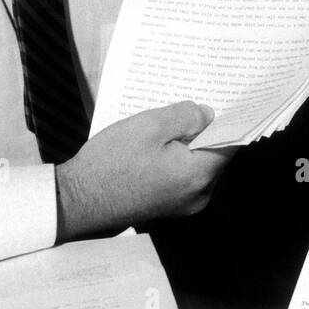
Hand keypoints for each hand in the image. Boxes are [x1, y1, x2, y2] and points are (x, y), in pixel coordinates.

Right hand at [54, 101, 233, 239]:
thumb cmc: (110, 163)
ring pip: (199, 165)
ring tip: (169, 125)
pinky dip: (178, 159)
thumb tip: (208, 115)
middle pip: (216, 155)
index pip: (232, 144)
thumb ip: (186, 116)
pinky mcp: (168, 207)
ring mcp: (184, 205)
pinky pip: (184, 177)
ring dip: (190, 145)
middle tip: (191, 108)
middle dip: (206, 131)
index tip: (229, 101)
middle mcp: (198, 196)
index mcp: (198, 176)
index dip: (231, 120)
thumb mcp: (149, 126)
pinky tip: (159, 145)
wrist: (76, 200)